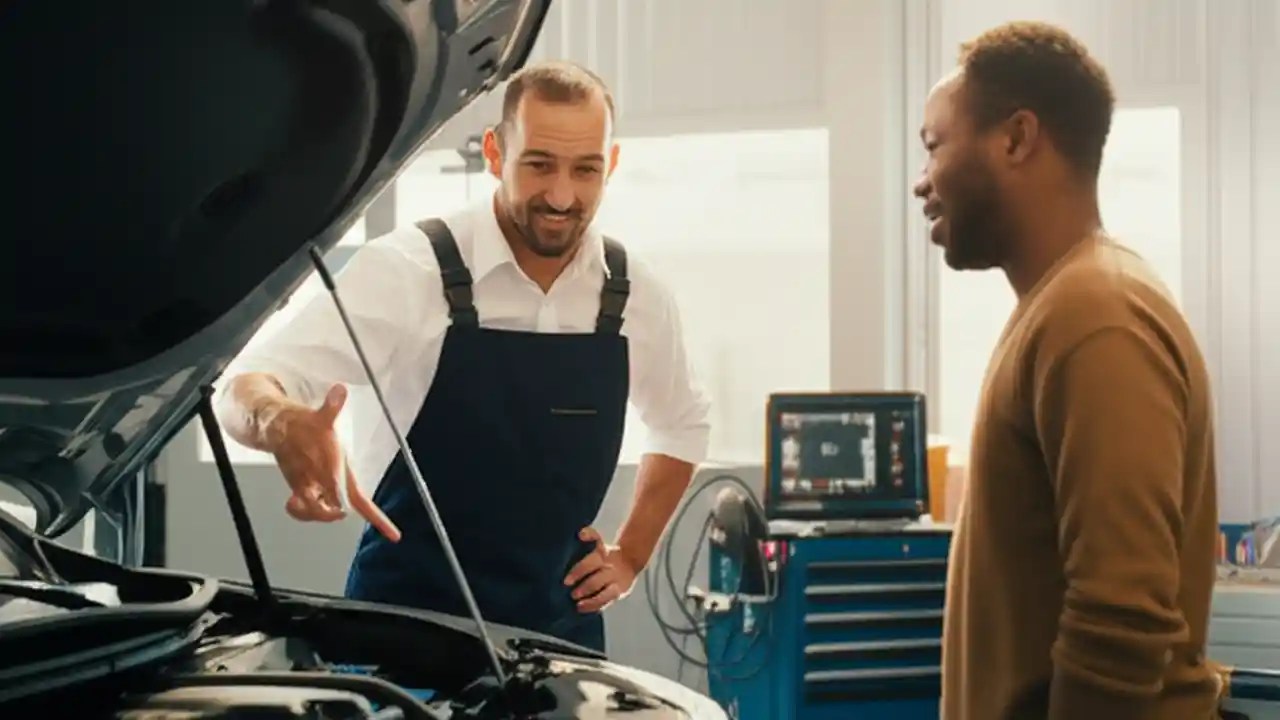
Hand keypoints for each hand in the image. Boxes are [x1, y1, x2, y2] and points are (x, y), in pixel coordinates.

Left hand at [264, 384, 400, 542]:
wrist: (288, 431)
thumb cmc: (311, 426)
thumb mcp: (322, 417)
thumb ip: (332, 407)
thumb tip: (340, 389)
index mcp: (344, 474)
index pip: (366, 502)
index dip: (381, 520)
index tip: (395, 536)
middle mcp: (334, 485)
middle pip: (339, 511)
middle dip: (326, 510)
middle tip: (309, 497)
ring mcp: (319, 490)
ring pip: (320, 514)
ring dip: (307, 511)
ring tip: (294, 498)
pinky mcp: (303, 492)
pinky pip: (304, 511)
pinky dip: (296, 511)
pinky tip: (289, 501)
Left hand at [563, 527, 638, 613]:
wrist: (630, 561)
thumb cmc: (607, 554)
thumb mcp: (600, 542)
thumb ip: (591, 535)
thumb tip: (581, 533)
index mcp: (604, 555)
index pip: (590, 563)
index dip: (578, 572)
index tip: (566, 582)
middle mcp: (610, 569)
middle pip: (596, 580)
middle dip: (584, 588)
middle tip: (572, 594)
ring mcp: (615, 583)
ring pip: (604, 594)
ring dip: (590, 600)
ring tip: (578, 604)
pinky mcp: (619, 593)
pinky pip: (607, 601)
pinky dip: (595, 606)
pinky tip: (583, 608)